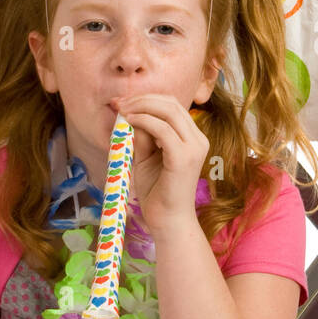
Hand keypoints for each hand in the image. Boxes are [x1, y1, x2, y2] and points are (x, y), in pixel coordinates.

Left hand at [113, 94, 208, 237]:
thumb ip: (142, 135)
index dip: (147, 98)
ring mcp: (194, 148)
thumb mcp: (146, 156)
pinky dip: (144, 121)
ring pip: (169, 111)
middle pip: (172, 103)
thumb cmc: (156, 191)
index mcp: (193, 138)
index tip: (123, 103)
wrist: (167, 220)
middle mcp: (198, 139)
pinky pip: (162, 130)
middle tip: (119, 103)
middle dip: (142, 99)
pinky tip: (129, 123)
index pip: (173, 106)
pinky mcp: (184, 158)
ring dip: (141, 107)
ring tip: (122, 112)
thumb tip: (130, 113)